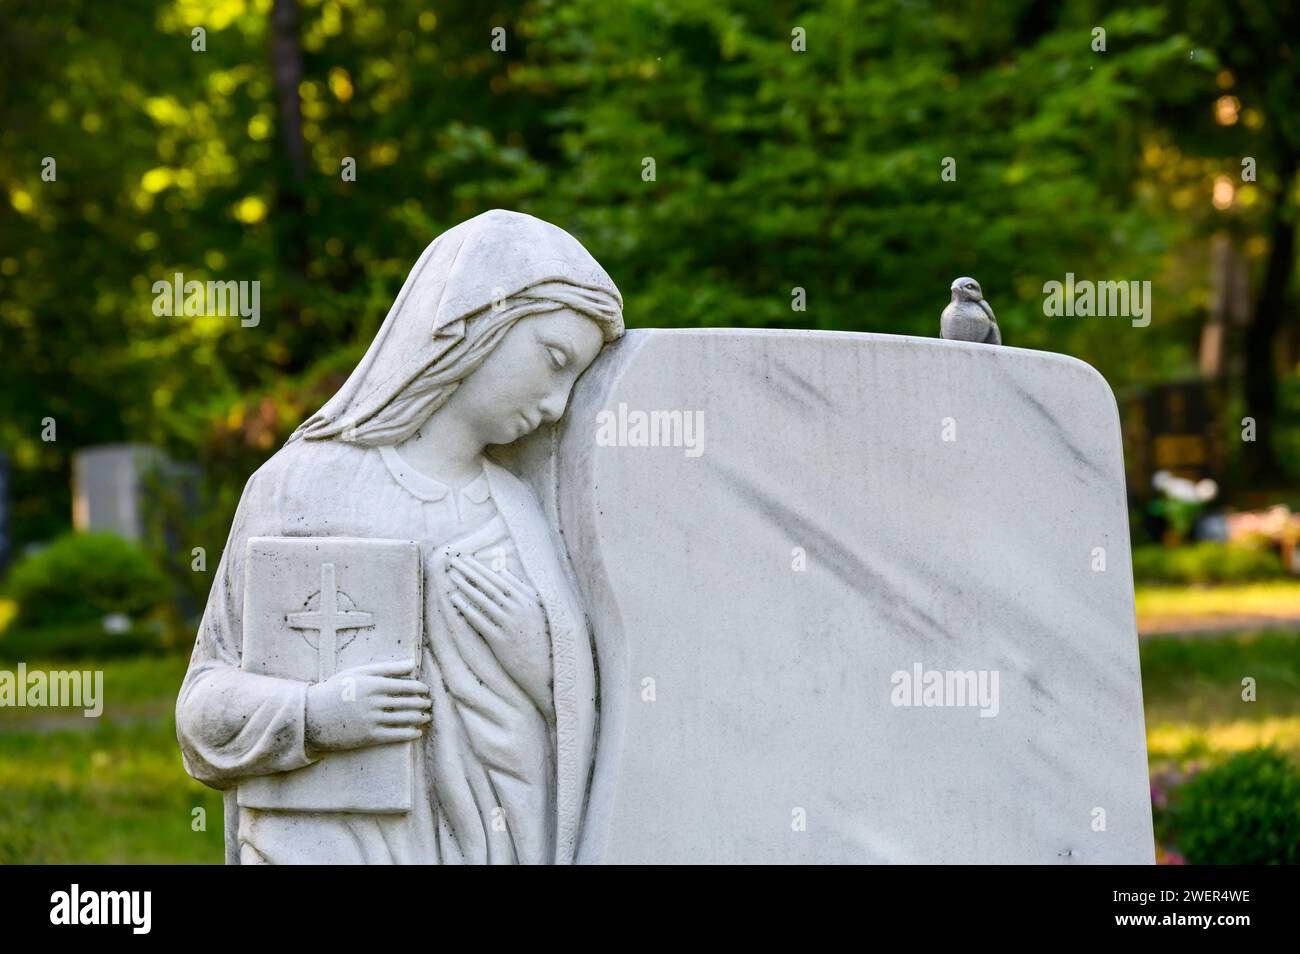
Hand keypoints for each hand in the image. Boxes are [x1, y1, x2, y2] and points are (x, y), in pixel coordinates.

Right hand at [304, 660, 430, 755]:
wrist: (312, 717)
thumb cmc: (336, 690)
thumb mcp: (358, 673)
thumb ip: (387, 668)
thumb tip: (412, 664)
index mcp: (373, 684)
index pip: (406, 686)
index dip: (420, 689)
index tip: (425, 690)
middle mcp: (374, 702)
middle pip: (408, 703)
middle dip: (423, 703)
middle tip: (429, 703)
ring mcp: (372, 720)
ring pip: (405, 719)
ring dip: (420, 718)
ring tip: (426, 716)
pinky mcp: (369, 737)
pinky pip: (396, 736)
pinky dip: (410, 734)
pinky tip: (417, 732)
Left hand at [446, 555, 552, 713]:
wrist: (544, 666)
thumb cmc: (540, 635)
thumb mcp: (537, 607)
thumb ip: (521, 588)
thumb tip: (503, 570)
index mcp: (527, 599)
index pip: (499, 579)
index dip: (481, 568)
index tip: (467, 559)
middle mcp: (517, 609)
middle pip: (488, 586)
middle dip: (470, 572)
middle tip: (454, 561)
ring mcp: (508, 624)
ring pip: (482, 600)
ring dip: (465, 586)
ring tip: (452, 576)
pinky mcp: (500, 640)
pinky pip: (479, 620)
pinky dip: (466, 607)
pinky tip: (454, 598)